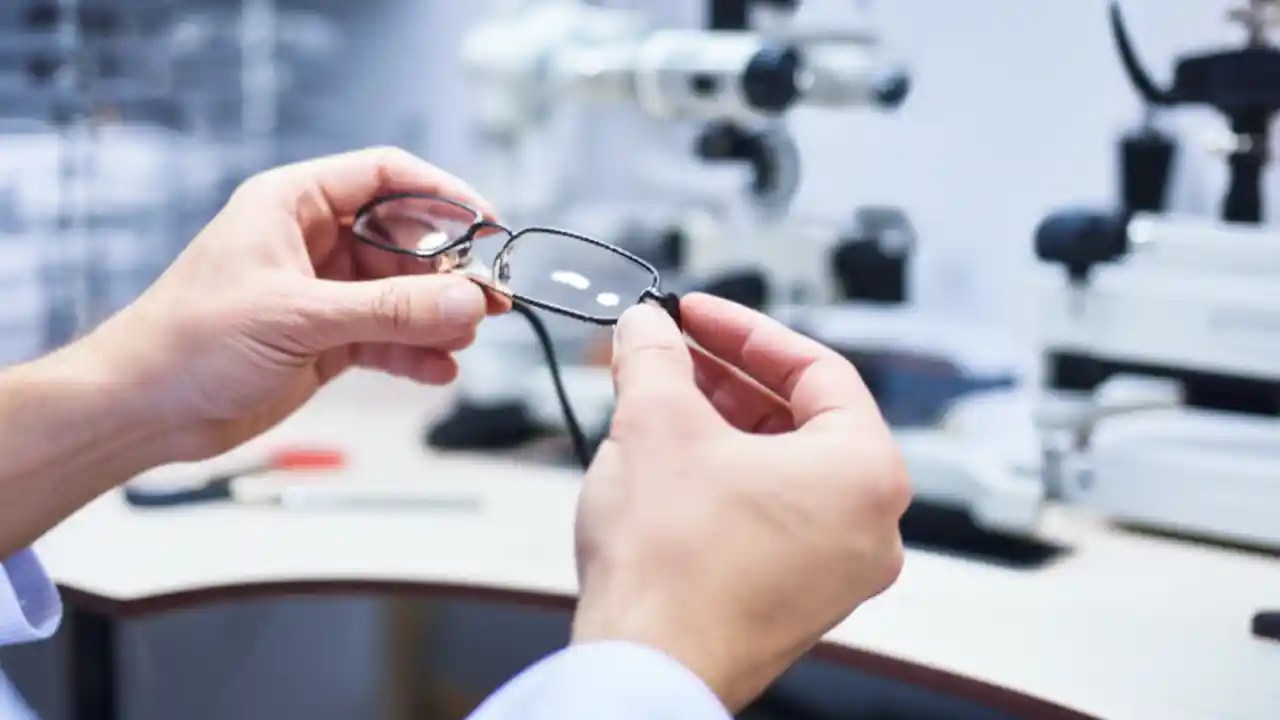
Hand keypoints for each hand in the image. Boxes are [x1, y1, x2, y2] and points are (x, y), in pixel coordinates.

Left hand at [83, 147, 506, 460]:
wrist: (140, 411)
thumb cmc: (189, 342)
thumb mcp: (297, 317)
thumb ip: (389, 310)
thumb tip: (467, 302)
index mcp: (293, 204)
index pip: (385, 177)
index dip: (442, 195)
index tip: (489, 225)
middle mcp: (312, 242)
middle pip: (404, 239)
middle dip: (449, 270)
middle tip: (491, 298)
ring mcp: (321, 294)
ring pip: (400, 293)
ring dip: (437, 316)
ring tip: (467, 339)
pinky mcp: (324, 341)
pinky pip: (386, 338)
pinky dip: (414, 353)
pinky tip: (439, 370)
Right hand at [572, 293, 910, 710]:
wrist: (646, 668)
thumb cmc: (672, 565)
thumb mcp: (656, 422)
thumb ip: (656, 356)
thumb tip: (648, 327)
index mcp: (866, 472)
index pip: (815, 368)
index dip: (744, 330)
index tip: (696, 314)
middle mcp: (869, 525)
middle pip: (799, 418)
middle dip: (726, 377)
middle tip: (672, 350)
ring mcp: (835, 570)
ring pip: (781, 468)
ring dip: (721, 424)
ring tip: (659, 398)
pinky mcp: (795, 599)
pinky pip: (770, 515)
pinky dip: (726, 477)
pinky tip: (670, 461)